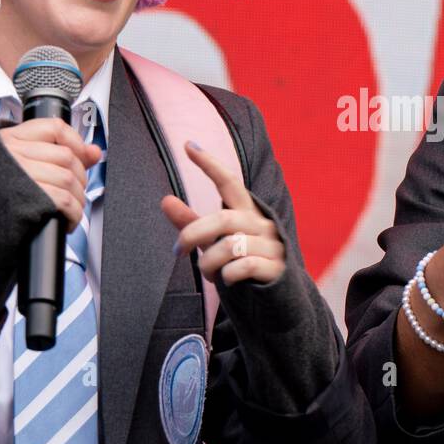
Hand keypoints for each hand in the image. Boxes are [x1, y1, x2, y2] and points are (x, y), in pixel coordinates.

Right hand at [0, 118, 101, 231]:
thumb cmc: (2, 199)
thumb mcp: (26, 167)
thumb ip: (61, 154)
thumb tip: (94, 151)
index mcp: (10, 139)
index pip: (55, 127)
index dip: (76, 142)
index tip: (82, 157)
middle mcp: (12, 153)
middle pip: (67, 156)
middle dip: (80, 178)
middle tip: (73, 192)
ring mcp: (18, 174)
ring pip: (68, 179)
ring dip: (78, 199)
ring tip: (69, 208)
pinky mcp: (25, 198)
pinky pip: (65, 200)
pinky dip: (73, 213)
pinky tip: (67, 218)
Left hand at [160, 141, 284, 285]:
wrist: (279, 298)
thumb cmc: (242, 263)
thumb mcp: (215, 242)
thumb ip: (192, 223)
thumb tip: (164, 200)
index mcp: (248, 212)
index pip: (229, 183)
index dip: (210, 164)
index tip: (188, 145)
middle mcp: (262, 224)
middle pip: (223, 219)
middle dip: (193, 234)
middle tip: (177, 251)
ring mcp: (272, 245)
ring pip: (230, 246)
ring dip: (208, 263)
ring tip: (207, 274)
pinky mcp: (276, 268)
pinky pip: (243, 266)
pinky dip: (227, 275)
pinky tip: (225, 280)